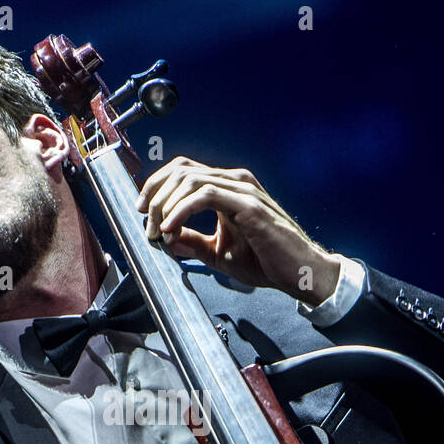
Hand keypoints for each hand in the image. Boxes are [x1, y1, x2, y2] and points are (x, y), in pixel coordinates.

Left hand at [135, 156, 341, 303]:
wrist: (300, 273)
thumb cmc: (268, 262)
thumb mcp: (218, 253)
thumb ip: (193, 242)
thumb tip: (166, 237)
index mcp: (227, 189)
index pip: (184, 172)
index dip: (157, 186)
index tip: (143, 212)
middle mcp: (234, 183)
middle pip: (182, 170)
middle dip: (156, 195)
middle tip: (147, 224)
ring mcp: (242, 190)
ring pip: (190, 180)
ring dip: (166, 205)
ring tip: (159, 230)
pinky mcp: (248, 205)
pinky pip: (205, 196)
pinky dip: (182, 211)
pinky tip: (172, 229)